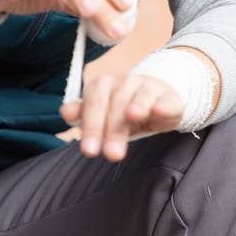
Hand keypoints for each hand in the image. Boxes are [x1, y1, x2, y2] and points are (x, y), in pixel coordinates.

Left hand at [59, 72, 184, 161]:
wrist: (157, 100)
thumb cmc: (123, 111)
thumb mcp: (102, 115)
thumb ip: (83, 114)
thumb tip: (65, 112)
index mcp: (104, 85)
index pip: (94, 102)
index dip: (91, 125)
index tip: (89, 150)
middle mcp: (126, 82)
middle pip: (116, 102)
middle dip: (112, 128)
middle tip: (111, 154)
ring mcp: (149, 87)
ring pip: (141, 96)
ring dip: (137, 107)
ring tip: (133, 118)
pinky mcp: (169, 97)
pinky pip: (166, 100)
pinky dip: (163, 104)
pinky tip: (159, 110)